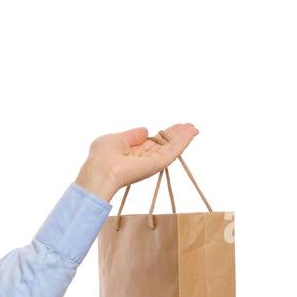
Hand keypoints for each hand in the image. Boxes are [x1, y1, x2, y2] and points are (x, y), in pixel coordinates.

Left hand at [74, 123, 199, 201]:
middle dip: (176, 134)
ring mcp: (151, 162)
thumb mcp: (115, 138)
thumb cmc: (102, 156)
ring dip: (183, 137)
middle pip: (164, 144)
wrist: (102, 171)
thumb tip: (146, 130)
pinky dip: (183, 142)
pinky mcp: (157, 165)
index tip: (176, 125)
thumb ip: (132, 135)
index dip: (164, 133)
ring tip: (194, 127)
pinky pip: (173, 152)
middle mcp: (142, 158)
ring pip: (171, 147)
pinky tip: (192, 133)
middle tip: (189, 125)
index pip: (152, 141)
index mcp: (131, 152)